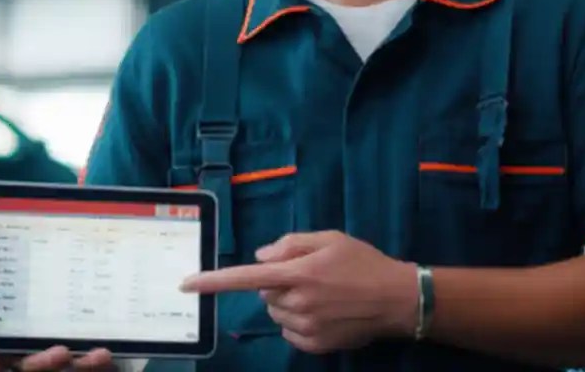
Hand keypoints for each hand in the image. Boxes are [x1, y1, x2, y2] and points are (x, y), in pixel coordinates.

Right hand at [0, 252, 117, 370]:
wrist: (83, 318)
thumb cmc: (34, 299)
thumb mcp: (10, 280)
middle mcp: (7, 350)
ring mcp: (36, 361)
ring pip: (30, 369)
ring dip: (42, 362)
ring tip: (60, 350)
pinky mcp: (65, 368)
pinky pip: (76, 369)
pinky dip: (87, 362)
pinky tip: (100, 352)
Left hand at [179, 231, 417, 353]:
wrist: (398, 299)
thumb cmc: (364, 262)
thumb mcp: (329, 239)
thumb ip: (290, 245)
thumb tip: (260, 257)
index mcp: (297, 274)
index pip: (244, 278)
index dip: (212, 282)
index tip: (186, 285)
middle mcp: (297, 303)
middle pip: (265, 293)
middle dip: (278, 283)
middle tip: (309, 276)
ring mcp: (306, 327)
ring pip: (276, 313)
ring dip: (288, 303)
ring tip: (322, 294)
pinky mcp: (315, 345)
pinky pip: (289, 332)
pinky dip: (298, 322)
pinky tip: (324, 312)